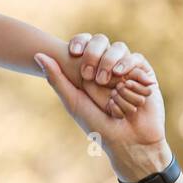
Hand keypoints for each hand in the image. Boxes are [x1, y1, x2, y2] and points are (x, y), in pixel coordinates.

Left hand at [35, 51, 168, 179]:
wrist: (128, 142)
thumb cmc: (97, 126)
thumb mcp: (73, 102)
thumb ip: (56, 79)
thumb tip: (37, 54)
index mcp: (88, 71)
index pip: (84, 42)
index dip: (80, 43)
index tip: (73, 51)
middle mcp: (107, 67)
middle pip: (100, 41)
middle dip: (94, 56)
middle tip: (91, 77)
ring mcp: (126, 70)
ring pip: (119, 48)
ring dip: (111, 64)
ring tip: (109, 84)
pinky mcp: (145, 75)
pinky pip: (137, 59)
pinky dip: (129, 68)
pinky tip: (123, 81)